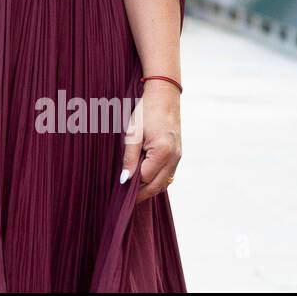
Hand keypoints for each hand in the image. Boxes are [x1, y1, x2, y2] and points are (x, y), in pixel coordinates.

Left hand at [119, 82, 180, 204]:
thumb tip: (125, 180)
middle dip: (141, 194)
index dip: (131, 185)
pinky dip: (156, 179)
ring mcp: (178, 157)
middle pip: (157, 186)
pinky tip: (144, 178)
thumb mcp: (132, 133)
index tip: (118, 190)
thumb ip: (129, 158)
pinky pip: (167, 174)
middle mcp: (174, 158)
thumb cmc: (146, 112)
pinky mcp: (178, 155)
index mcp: (163, 153)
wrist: (164, 96)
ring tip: (132, 190)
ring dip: (149, 188)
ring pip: (164, 183)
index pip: (145, 179)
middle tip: (124, 198)